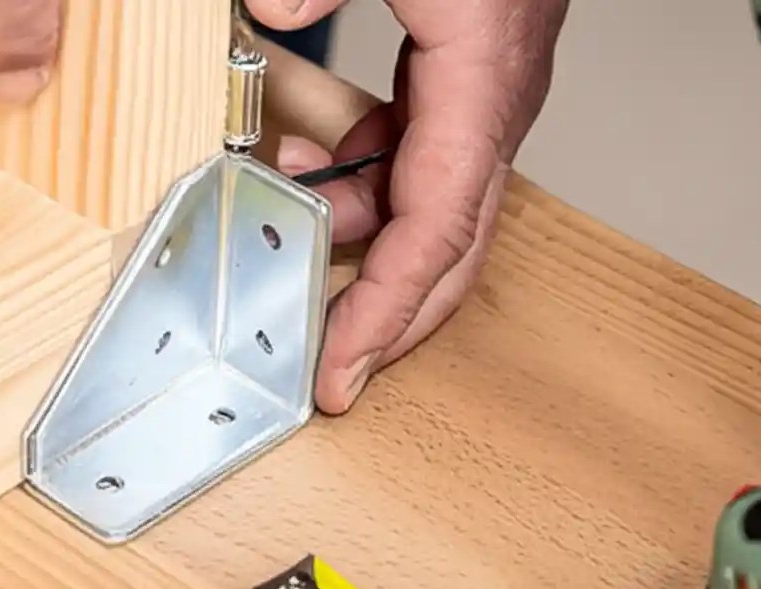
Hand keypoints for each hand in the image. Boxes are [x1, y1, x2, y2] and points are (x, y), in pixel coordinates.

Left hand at [247, 0, 567, 414]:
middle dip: (390, 322)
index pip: (434, 233)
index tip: (343, 372)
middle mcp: (487, 114)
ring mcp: (476, 108)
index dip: (386, 311)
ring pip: (423, 216)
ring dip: (354, 243)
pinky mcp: (455, 93)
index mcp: (479, 89)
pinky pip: (408, 170)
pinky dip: (354, 188)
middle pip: (446, 255)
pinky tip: (302, 173)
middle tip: (335, 380)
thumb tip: (273, 9)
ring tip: (280, 242)